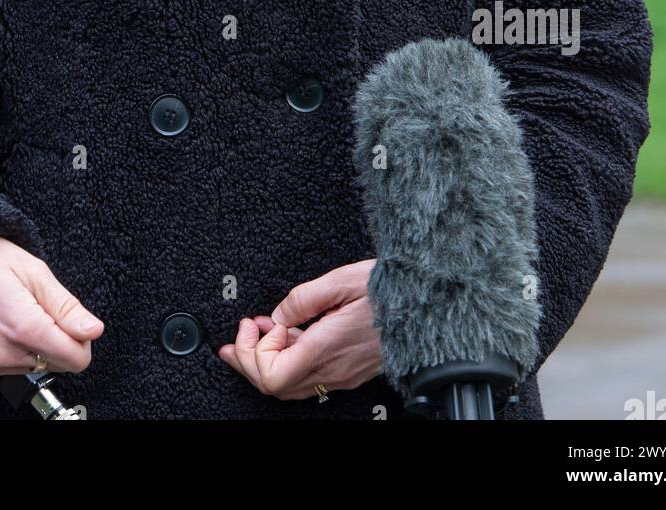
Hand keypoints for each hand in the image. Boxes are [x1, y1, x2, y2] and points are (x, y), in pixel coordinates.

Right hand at [0, 235, 103, 379]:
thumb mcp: (34, 271)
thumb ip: (67, 307)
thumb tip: (94, 330)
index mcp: (23, 327)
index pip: (76, 359)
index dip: (82, 339)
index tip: (71, 320)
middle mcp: (3, 353)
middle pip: (55, 363)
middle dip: (56, 339)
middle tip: (35, 306)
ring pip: (32, 366)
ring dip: (32, 345)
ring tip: (12, 311)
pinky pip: (7, 368)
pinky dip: (10, 350)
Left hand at [217, 259, 382, 399]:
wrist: (427, 303)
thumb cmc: (389, 290)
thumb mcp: (342, 280)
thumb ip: (303, 298)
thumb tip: (277, 314)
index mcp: (326, 348)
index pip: (273, 376)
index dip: (256, 353)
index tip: (257, 324)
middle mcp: (332, 369)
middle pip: (274, 386)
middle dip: (248, 361)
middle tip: (237, 336)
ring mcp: (342, 374)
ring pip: (290, 386)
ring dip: (265, 361)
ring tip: (255, 332)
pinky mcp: (349, 370)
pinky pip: (309, 378)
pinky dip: (287, 360)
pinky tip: (285, 335)